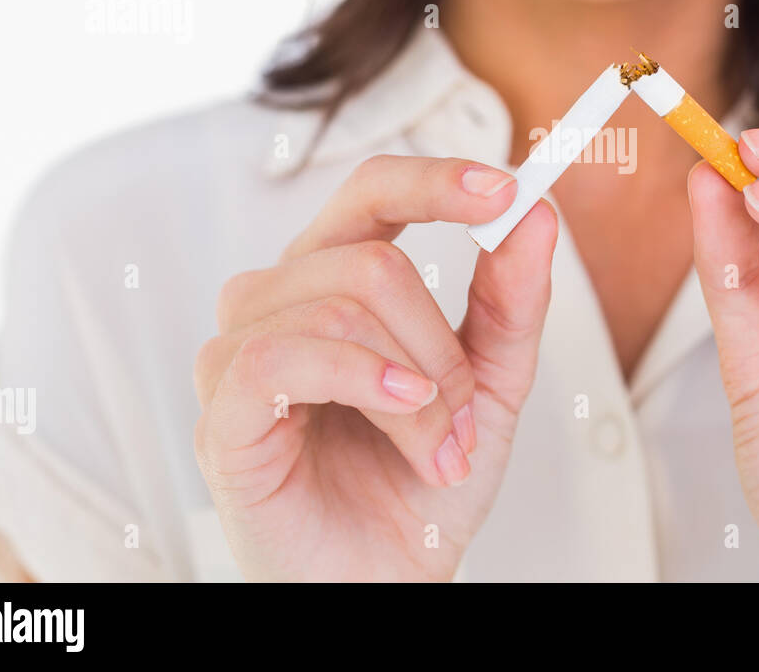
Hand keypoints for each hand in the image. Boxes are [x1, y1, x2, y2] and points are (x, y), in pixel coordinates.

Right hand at [193, 155, 557, 580]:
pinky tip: (400, 410)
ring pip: (342, 309)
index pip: (372, 191)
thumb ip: (511, 300)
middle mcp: (280, 302)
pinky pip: (282, 355)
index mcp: (335, 281)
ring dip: (419, 388)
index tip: (505, 191)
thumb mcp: (492, 383)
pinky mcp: (223, 413)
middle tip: (468, 413)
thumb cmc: (420, 480)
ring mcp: (241, 355)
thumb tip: (535, 216)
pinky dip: (360, 379)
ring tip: (438, 449)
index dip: (434, 180)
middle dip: (442, 343)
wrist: (388, 579)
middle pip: (370, 258)